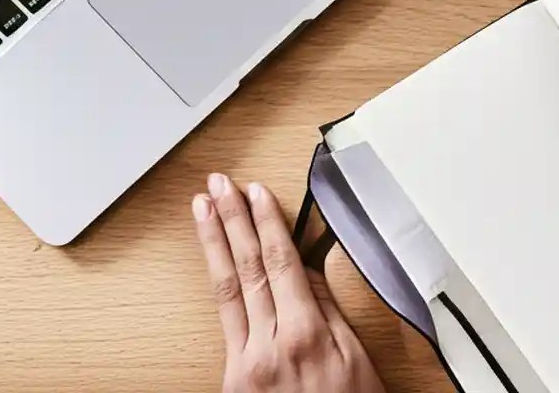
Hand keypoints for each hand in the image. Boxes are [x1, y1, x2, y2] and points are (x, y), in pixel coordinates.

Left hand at [193, 174, 385, 392]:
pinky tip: (215, 262)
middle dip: (231, 222)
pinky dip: (220, 285)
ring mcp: (244, 364)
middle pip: (246, 269)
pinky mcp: (233, 381)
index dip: (265, 223)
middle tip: (218, 185)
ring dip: (213, 245)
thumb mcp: (355, 359)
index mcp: (304, 335)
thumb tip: (307, 272)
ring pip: (226, 291)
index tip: (255, 192)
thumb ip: (327, 312)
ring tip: (203, 210)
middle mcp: (267, 346)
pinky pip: (227, 323)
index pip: (279, 263)